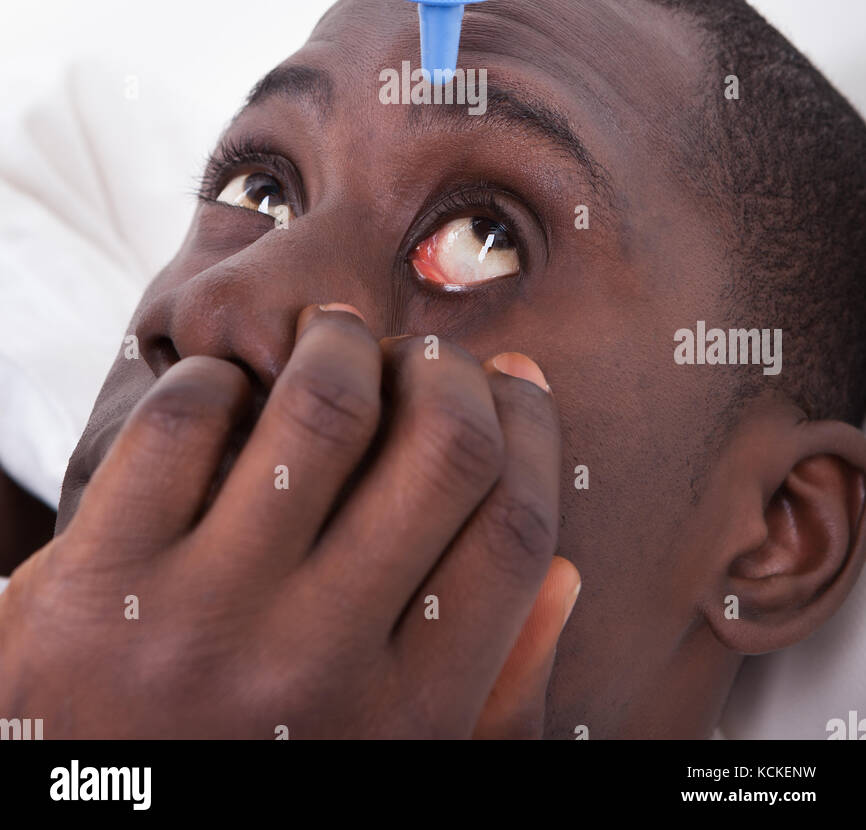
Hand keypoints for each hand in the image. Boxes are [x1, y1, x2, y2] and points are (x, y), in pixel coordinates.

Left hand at [0, 307, 577, 737]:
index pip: (514, 532)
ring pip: (323, 405)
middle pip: (444, 449)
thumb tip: (564, 576)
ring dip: (341, 344)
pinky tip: (231, 393)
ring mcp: (198, 618)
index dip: (532, 429)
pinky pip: (188, 414)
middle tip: (423, 357)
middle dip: (448, 372)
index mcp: (404, 723)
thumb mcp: (389, 779)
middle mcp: (313, 668)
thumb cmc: (251, 783)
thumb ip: (491, 700)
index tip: (515, 382)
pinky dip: (220, 375)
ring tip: (334, 341)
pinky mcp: (96, 574)